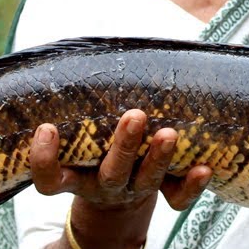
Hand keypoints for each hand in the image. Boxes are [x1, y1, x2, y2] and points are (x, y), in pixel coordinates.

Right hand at [28, 109, 210, 211]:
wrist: (118, 196)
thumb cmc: (91, 146)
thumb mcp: (78, 133)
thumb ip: (76, 105)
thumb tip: (80, 49)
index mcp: (74, 174)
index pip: (49, 179)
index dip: (44, 160)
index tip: (47, 128)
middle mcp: (102, 185)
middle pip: (110, 174)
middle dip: (124, 146)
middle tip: (135, 116)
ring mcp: (133, 192)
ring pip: (146, 182)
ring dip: (159, 158)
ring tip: (169, 133)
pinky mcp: (161, 195)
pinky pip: (177, 199)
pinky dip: (191, 187)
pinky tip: (204, 168)